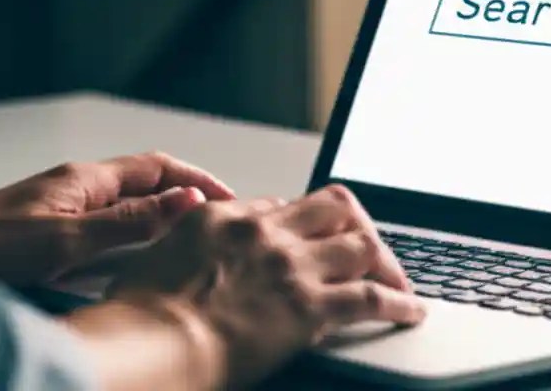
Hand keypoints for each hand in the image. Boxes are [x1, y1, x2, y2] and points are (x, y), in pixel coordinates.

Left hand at [0, 153, 234, 285]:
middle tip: (217, 225)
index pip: (158, 166)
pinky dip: (129, 243)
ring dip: (158, 223)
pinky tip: (134, 267)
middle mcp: (78, 188)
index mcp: (86, 179)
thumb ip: (129, 222)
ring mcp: (62, 209)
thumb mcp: (67, 240)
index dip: (198, 180)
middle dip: (185, 200)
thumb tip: (187, 199)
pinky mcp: (49, 233)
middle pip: (146, 185)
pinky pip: (104, 232)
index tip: (230, 199)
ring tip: (187, 247)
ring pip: (126, 210)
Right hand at [104, 184, 425, 387]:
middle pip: (334, 207)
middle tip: (365, 248)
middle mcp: (267, 233)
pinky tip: (409, 310)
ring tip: (396, 279)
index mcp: (224, 217)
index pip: (281, 206)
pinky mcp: (311, 308)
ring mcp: (292, 267)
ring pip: (361, 243)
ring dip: (384, 261)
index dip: (301, 223)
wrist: (153, 343)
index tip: (309, 238)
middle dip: (355, 224)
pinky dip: (397, 303)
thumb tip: (198, 249)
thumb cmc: (141, 314)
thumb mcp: (154, 257)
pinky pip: (372, 297)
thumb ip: (186, 243)